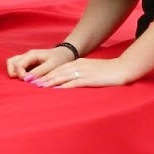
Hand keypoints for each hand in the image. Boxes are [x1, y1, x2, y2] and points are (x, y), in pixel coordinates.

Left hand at [7, 47, 127, 88]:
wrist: (123, 68)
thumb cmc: (109, 71)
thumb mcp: (92, 69)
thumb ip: (81, 73)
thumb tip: (72, 81)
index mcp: (78, 63)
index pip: (58, 69)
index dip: (46, 73)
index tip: (35, 78)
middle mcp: (78, 66)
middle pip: (57, 72)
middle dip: (43, 77)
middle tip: (30, 82)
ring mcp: (83, 72)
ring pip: (62, 77)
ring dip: (49, 82)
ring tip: (38, 86)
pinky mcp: (89, 79)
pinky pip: (74, 83)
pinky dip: (63, 86)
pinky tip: (56, 90)